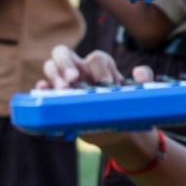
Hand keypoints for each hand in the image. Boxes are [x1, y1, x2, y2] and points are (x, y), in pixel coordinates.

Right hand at [39, 44, 158, 151]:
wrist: (120, 133)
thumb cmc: (127, 108)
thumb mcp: (140, 95)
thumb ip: (145, 81)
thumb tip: (138, 73)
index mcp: (100, 67)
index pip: (95, 57)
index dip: (100, 69)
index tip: (107, 85)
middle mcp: (80, 71)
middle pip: (62, 53)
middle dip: (66, 63)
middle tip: (73, 79)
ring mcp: (65, 84)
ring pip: (50, 67)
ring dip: (54, 74)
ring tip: (63, 88)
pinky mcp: (57, 99)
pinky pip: (43, 89)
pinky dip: (40, 88)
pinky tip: (42, 90)